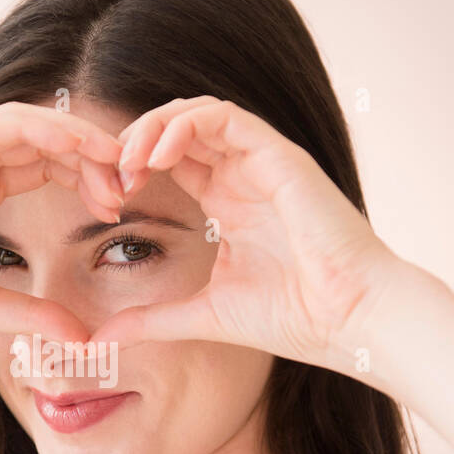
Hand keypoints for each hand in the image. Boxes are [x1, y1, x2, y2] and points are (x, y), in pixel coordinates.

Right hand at [0, 102, 125, 345]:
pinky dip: (33, 129)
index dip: (88, 179)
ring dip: (73, 137)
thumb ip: (27, 312)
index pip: (44, 168)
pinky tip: (69, 145)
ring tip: (113, 158)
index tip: (123, 207)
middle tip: (131, 183)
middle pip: (43, 143)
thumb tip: (82, 337)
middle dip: (93, 158)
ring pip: (23, 124)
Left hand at [93, 96, 409, 372]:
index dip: (131, 170)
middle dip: (133, 144)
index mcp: (228, 203)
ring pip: (196, 114)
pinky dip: (185, 125)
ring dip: (153, 129)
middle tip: (107, 176)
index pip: (170, 162)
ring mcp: (262, 162)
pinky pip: (224, 117)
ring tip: (128, 163)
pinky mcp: (279, 155)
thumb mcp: (203, 316)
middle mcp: (243, 176)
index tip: (105, 201)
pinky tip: (158, 156)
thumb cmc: (295, 318)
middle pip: (176, 130)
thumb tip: (102, 339)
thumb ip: (153, 320)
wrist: (351, 320)